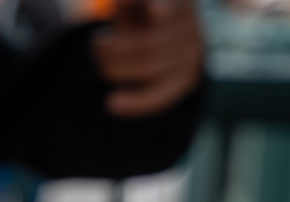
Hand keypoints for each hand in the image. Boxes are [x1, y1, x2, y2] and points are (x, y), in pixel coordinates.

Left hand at [90, 0, 203, 118]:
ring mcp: (193, 54)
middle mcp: (193, 27)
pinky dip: (135, 102)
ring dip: (115, 68)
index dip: (164, 9)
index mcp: (179, 4)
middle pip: (151, 42)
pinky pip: (159, 96)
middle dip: (115, 48)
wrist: (167, 36)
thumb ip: (130, 5)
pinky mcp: (187, 79)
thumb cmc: (141, 16)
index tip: (153, 11)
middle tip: (95, 45)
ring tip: (100, 60)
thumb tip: (122, 1)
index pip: (173, 7)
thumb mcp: (133, 8)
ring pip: (151, 68)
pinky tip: (112, 104)